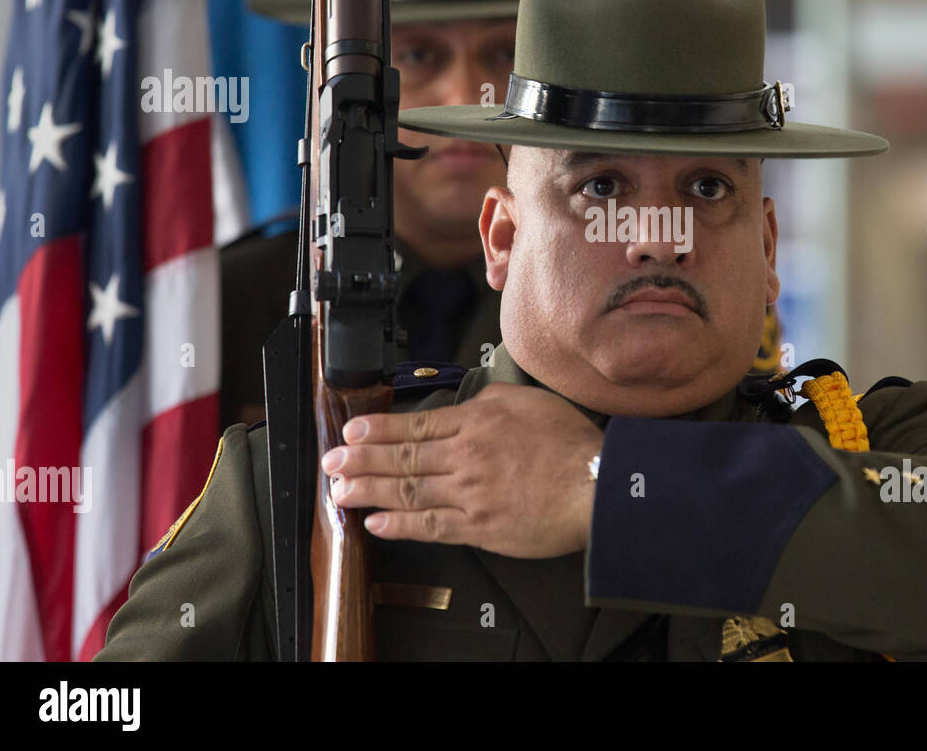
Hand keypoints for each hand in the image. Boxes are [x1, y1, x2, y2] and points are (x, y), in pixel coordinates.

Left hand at [321, 383, 602, 558]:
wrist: (595, 483)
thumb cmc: (571, 444)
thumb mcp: (529, 401)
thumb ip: (490, 400)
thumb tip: (464, 404)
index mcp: (477, 422)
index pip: (416, 423)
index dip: (378, 428)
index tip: (352, 431)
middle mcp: (466, 456)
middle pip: (402, 456)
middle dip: (360, 460)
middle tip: (331, 462)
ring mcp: (469, 493)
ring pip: (407, 490)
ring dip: (369, 491)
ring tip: (341, 492)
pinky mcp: (479, 527)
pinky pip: (430, 526)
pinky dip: (400, 526)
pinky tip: (378, 524)